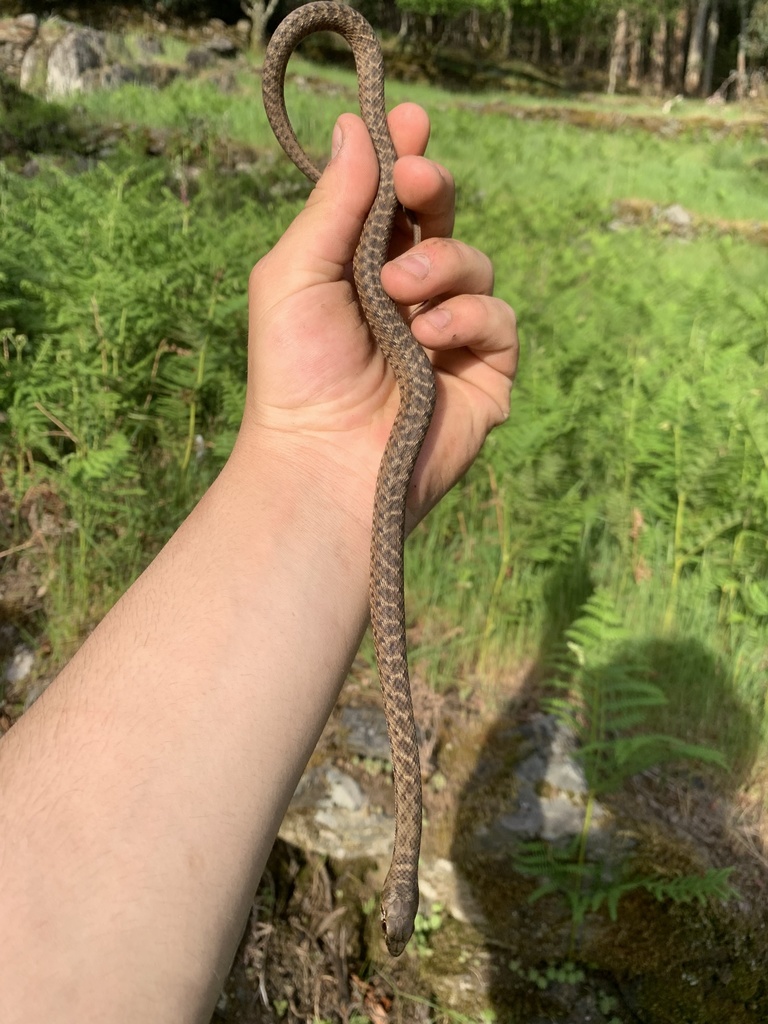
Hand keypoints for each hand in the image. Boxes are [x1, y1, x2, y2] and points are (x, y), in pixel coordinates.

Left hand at [244, 103, 517, 526]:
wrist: (322, 461)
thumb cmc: (295, 373)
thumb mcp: (296, 277)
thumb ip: (331, 205)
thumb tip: (355, 125)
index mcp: (360, 272)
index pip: (395, 203)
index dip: (405, 159)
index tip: (408, 121)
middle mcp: (408, 299)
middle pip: (442, 220)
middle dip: (433, 189)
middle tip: (415, 182)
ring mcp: (449, 336)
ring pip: (474, 264)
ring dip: (441, 264)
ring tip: (399, 295)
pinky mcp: (484, 374)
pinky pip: (500, 320)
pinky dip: (468, 318)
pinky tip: (428, 338)